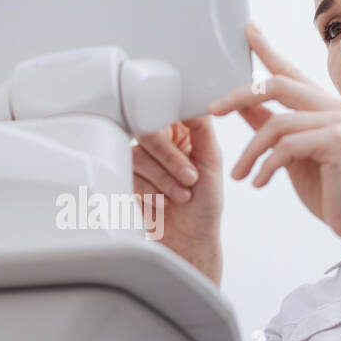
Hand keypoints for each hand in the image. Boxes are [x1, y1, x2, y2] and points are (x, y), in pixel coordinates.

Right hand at [131, 116, 223, 285]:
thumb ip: (202, 128)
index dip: (170, 120)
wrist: (188, 240)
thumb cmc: (205, 205)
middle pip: (150, 131)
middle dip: (170, 159)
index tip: (176, 134)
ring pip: (138, 154)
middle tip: (191, 177)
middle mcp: (160, 143)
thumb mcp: (212, 161)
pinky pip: (129, 174)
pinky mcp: (128, 178)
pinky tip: (163, 203)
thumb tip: (192, 100)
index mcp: (183, 132)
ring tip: (182, 197)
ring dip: (162, 179)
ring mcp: (143, 160)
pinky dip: (149, 191)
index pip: (168, 112)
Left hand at [208, 21, 340, 247]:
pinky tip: (259, 183)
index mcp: (322, 106)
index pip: (288, 71)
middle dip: (238, 95)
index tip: (246, 31)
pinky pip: (286, 146)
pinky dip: (266, 166)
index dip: (265, 49)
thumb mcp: (290, 154)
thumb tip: (240, 104)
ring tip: (239, 175)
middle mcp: (332, 106)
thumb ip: (270, 126)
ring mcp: (338, 121)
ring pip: (276, 123)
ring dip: (249, 152)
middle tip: (212, 109)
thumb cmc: (329, 189)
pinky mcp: (338, 141)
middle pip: (276, 84)